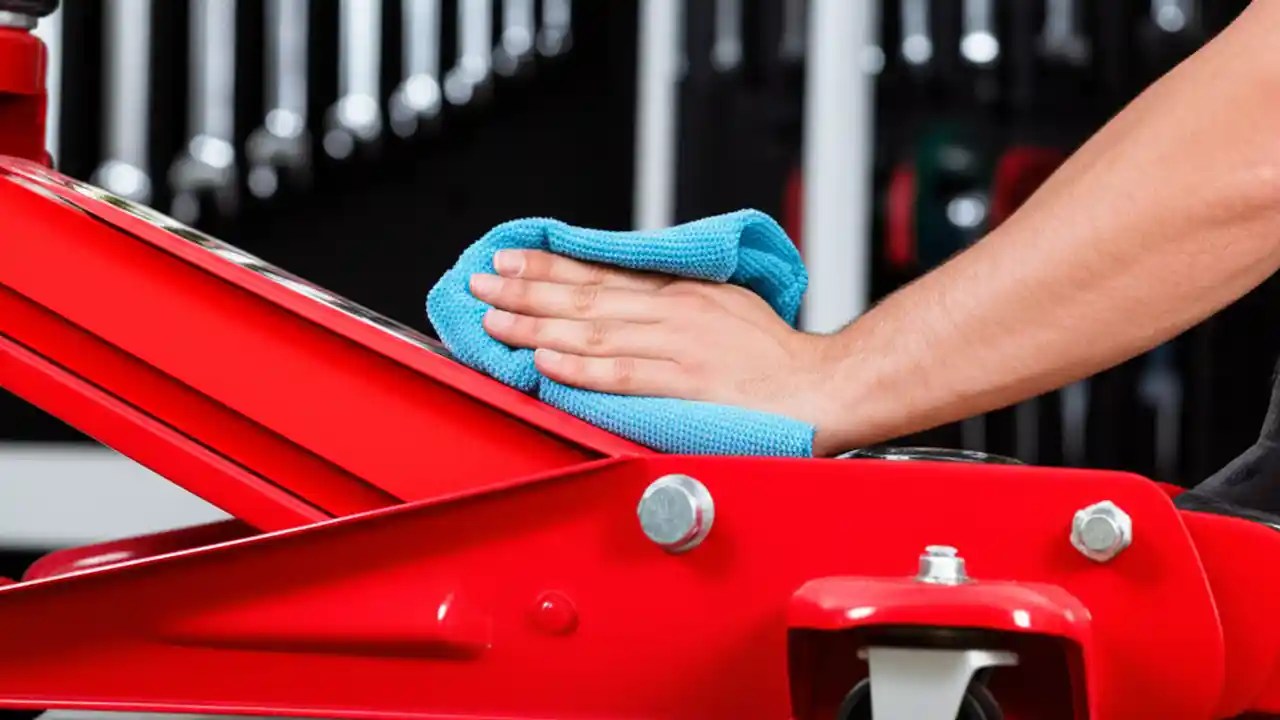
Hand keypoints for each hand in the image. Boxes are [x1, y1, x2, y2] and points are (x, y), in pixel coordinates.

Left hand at [468, 249, 844, 454]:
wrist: (820, 388)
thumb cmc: (774, 354)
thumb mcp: (725, 303)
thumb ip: (675, 300)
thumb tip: (626, 296)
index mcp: (680, 293)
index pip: (601, 274)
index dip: (550, 267)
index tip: (509, 260)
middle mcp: (674, 314)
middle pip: (586, 298)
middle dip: (527, 290)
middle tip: (481, 284)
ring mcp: (679, 350)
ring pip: (594, 333)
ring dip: (538, 326)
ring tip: (495, 322)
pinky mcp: (686, 387)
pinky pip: (623, 375)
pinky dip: (580, 369)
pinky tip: (545, 362)